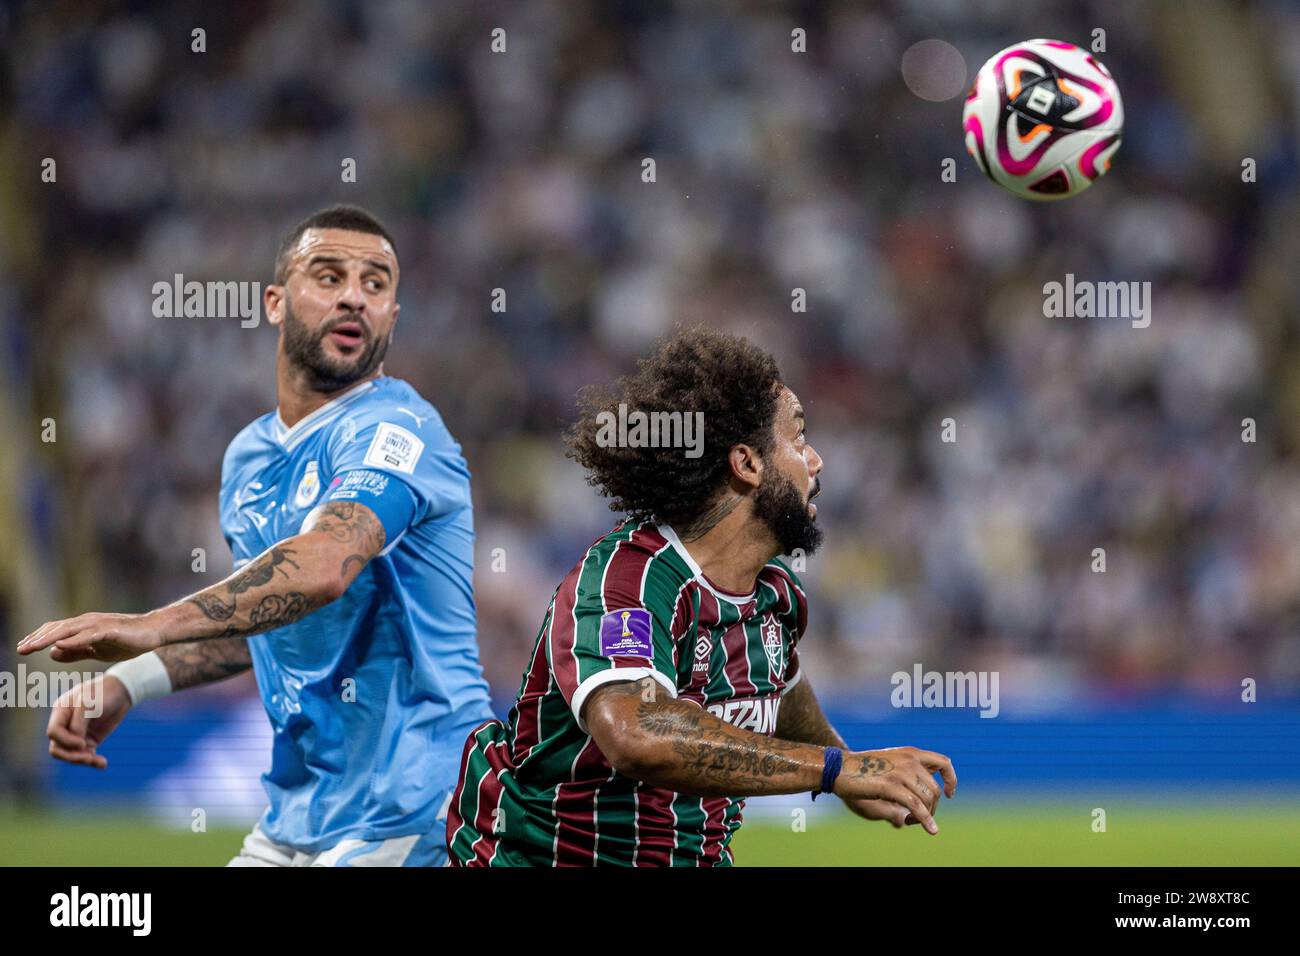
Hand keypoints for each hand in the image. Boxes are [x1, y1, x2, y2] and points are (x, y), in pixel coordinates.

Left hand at [17, 611, 167, 662]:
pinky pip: (87, 636)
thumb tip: (52, 653)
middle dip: (37, 639)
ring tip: (32, 647)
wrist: (155, 632)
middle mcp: (88, 621)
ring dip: (48, 639)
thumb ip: (76, 652)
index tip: (22, 648)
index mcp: (84, 626)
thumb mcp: (97, 651)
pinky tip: (60, 646)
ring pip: (68, 630)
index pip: (55, 630)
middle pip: (57, 629)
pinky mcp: (110, 630)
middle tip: (20, 649)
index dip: (38, 638)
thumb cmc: (128, 640)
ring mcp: (98, 624)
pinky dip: (73, 640)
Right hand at [46, 674, 132, 769]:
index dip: (65, 741)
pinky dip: (93, 761)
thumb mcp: (91, 703)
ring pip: (70, 754)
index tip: (82, 743)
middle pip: (57, 748)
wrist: (121, 691)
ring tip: (98, 762)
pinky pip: (85, 755)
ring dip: (81, 760)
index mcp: (61, 712)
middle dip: (70, 756)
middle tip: (88, 758)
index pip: (53, 732)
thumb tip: (77, 743)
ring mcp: (76, 734)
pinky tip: (103, 764)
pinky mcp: (88, 740)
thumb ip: (80, 722)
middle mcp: (65, 725)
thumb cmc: (103, 693)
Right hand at [832, 746, 956, 834]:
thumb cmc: (860, 768)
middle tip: (918, 817)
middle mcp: (909, 760)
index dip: (951, 779)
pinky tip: (931, 830)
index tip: (949, 794)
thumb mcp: (888, 764)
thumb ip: (905, 772)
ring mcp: (901, 772)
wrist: (838, 767)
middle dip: (932, 807)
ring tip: (912, 822)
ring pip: (927, 799)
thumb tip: (918, 792)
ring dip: (925, 815)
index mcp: (910, 753)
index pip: (944, 762)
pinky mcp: (891, 786)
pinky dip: (926, 820)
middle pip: (935, 789)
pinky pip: (916, 806)